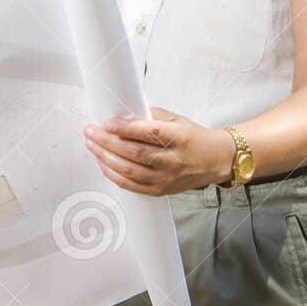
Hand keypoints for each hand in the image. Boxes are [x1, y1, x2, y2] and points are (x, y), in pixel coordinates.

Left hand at [84, 108, 233, 195]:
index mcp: (179, 137)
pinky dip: (114, 175)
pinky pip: (132, 186)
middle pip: (134, 153)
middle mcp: (173, 160)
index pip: (149, 133)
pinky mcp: (161, 190)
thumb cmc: (194, 137)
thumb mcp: (177, 120)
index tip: (106, 122)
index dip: (125, 128)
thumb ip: (151, 116)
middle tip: (90, 131)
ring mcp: (167, 178)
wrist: (215, 160)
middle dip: (107, 141)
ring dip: (106, 158)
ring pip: (130, 171)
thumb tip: (123, 115)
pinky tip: (103, 163)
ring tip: (92, 145)